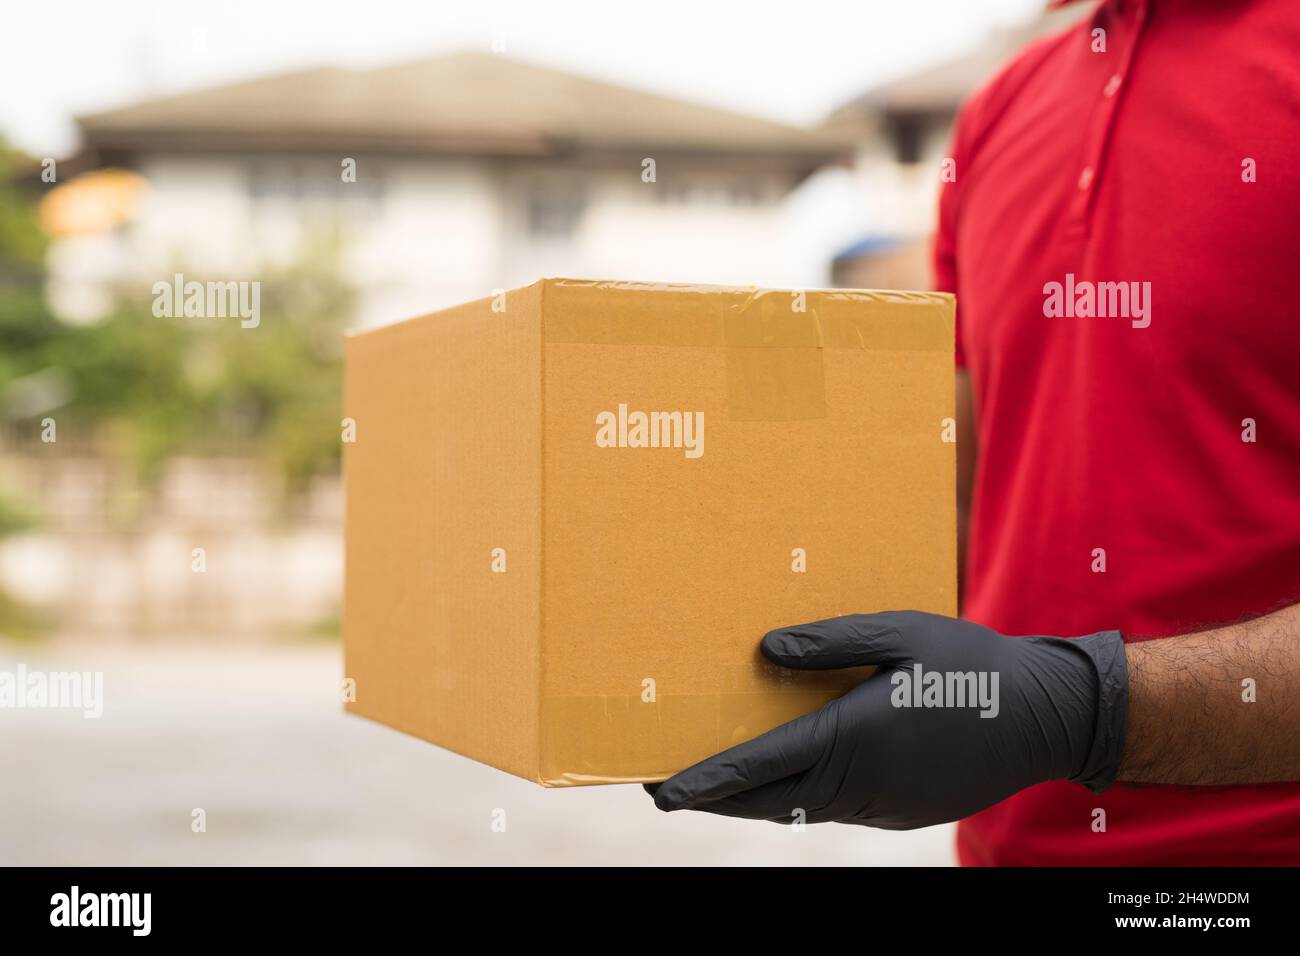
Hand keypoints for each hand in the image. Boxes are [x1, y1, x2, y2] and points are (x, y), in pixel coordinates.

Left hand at [646, 611, 1127, 828]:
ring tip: (712, 786)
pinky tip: (783, 779)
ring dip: (752, 800)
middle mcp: (858, 781)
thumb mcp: (899, 634)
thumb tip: (767, 650)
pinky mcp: (898, 811)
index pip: (759, 766)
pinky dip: (795, 798)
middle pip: (765, 799)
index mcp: (851, 736)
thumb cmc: (969, 664)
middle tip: (664, 789)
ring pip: (797, 808)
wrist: (1047, 717)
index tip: (661, 790)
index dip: (705, 781)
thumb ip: (830, 641)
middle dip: (713, 798)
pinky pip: (830, 808)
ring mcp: (879, 804)